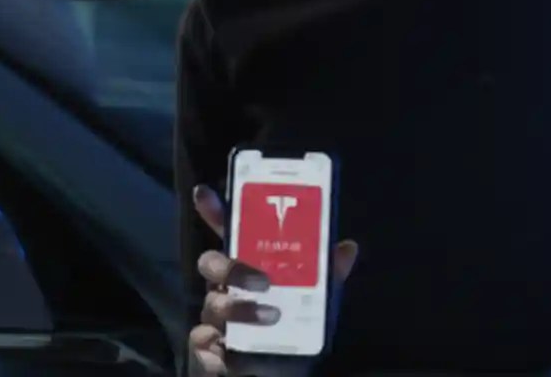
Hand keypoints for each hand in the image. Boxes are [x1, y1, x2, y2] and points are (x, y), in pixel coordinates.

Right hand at [188, 184, 358, 376]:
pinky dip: (218, 349)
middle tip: (263, 282)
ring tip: (273, 317)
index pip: (228, 233)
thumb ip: (328, 276)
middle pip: (211, 263)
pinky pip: (203, 343)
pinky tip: (231, 353)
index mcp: (247, 266)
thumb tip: (347, 248)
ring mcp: (214, 317)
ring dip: (240, 310)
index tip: (204, 192)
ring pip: (213, 304)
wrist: (281, 374)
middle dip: (231, 267)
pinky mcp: (207, 349)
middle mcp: (225, 287)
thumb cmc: (294, 328)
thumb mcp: (316, 300)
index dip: (213, 211)